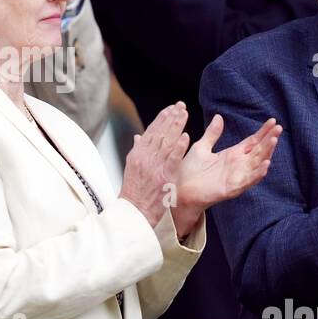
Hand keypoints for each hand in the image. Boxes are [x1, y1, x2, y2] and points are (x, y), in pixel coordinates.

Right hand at [119, 101, 188, 227]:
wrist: (133, 212)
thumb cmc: (134, 192)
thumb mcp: (131, 168)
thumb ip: (137, 151)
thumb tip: (138, 137)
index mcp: (137, 154)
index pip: (151, 131)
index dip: (161, 118)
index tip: (170, 108)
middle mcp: (144, 157)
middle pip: (160, 133)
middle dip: (171, 117)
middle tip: (181, 105)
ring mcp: (154, 167)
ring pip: (167, 142)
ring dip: (176, 127)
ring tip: (184, 114)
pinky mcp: (164, 177)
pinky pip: (173, 159)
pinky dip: (179, 147)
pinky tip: (186, 137)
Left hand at [173, 115, 280, 236]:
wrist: (180, 190)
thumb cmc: (189, 171)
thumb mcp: (201, 147)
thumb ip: (212, 134)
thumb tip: (219, 117)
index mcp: (232, 155)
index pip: (252, 142)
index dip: (263, 132)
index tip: (273, 121)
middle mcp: (238, 166)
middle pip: (259, 151)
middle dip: (269, 139)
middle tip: (279, 127)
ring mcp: (237, 177)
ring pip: (257, 164)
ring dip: (267, 153)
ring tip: (274, 140)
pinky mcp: (232, 188)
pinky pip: (248, 181)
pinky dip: (258, 173)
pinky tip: (266, 164)